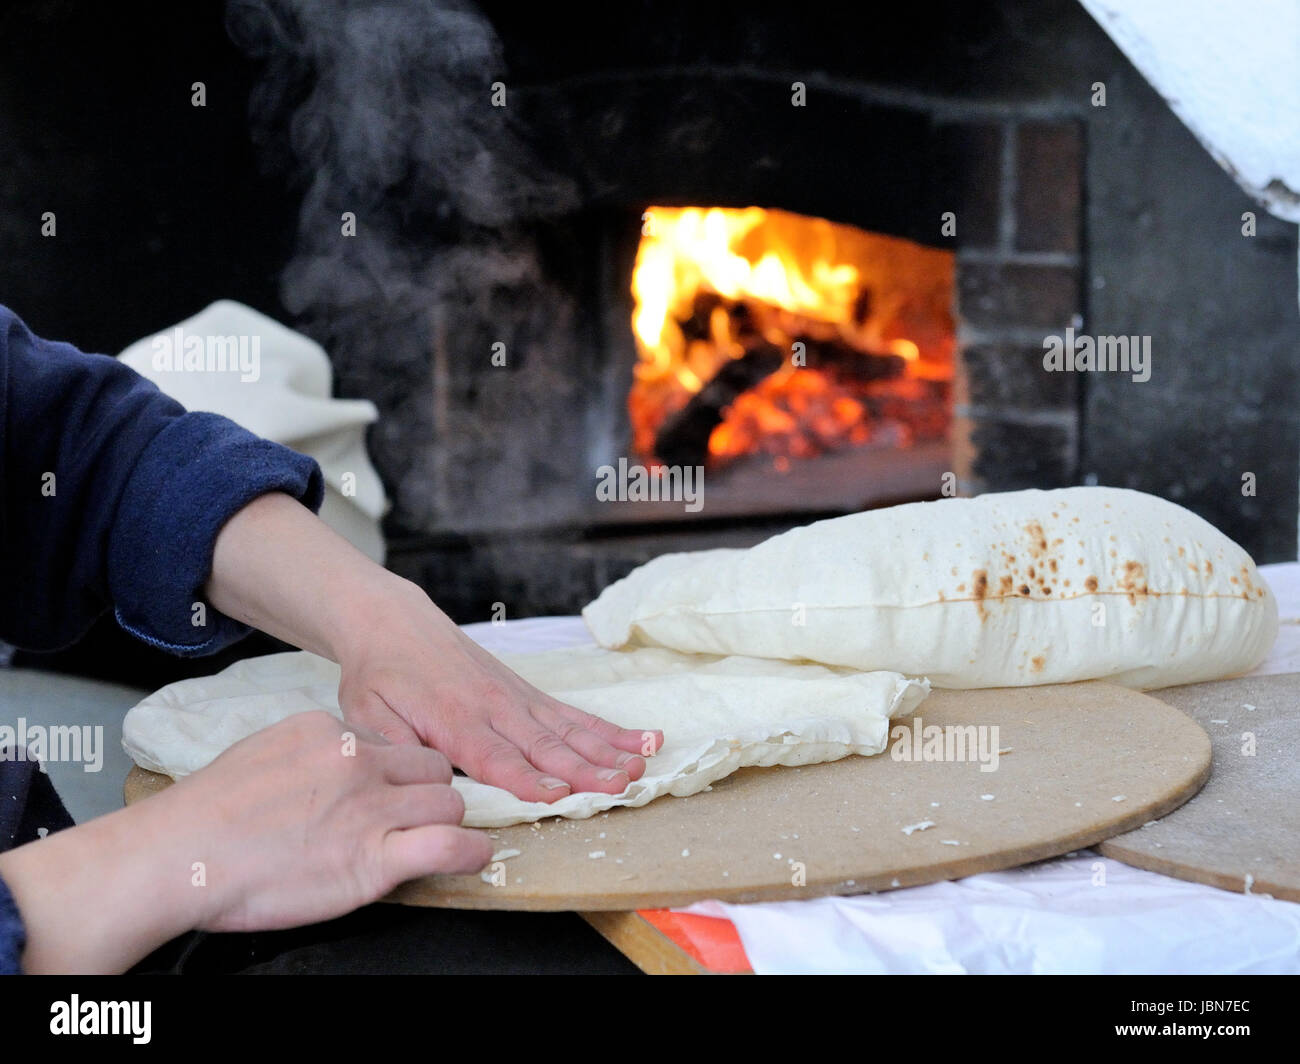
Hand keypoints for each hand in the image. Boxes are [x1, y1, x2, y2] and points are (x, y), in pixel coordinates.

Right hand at [174, 709, 493, 932]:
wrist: (178, 857)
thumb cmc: (204, 817)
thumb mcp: (262, 754)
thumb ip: (309, 756)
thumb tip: (330, 768)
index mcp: (327, 732)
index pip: (389, 742)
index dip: (395, 771)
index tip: (387, 792)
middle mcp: (356, 762)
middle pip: (430, 766)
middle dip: (428, 791)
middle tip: (412, 817)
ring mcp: (369, 809)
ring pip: (448, 802)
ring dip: (446, 821)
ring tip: (436, 839)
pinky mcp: (374, 859)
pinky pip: (450, 844)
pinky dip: (469, 852)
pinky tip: (470, 856)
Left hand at [336, 580, 663, 803]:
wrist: (394, 623)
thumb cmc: (380, 675)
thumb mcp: (368, 714)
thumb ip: (395, 748)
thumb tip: (422, 782)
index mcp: (454, 719)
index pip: (495, 756)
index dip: (526, 778)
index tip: (557, 794)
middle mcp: (495, 708)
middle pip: (546, 744)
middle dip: (585, 768)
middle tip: (620, 785)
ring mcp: (517, 698)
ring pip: (570, 729)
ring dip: (607, 750)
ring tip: (642, 766)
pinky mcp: (528, 693)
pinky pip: (574, 714)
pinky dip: (609, 730)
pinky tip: (641, 740)